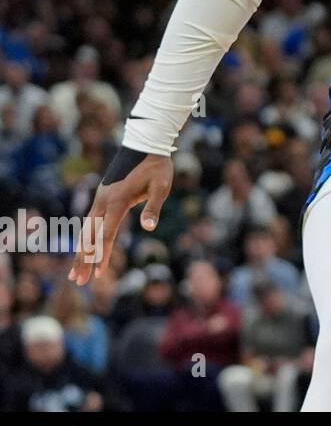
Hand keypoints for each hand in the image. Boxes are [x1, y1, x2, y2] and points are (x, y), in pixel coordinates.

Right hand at [68, 151, 173, 284]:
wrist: (145, 143)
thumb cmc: (157, 167)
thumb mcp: (161, 187)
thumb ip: (153, 207)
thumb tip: (149, 228)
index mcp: (117, 201)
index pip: (108, 234)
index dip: (103, 255)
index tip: (99, 274)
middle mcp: (104, 201)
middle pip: (90, 236)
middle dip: (84, 260)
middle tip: (78, 282)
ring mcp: (100, 198)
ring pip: (86, 229)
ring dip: (80, 251)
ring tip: (75, 272)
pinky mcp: (102, 195)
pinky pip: (90, 221)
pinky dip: (85, 237)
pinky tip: (84, 248)